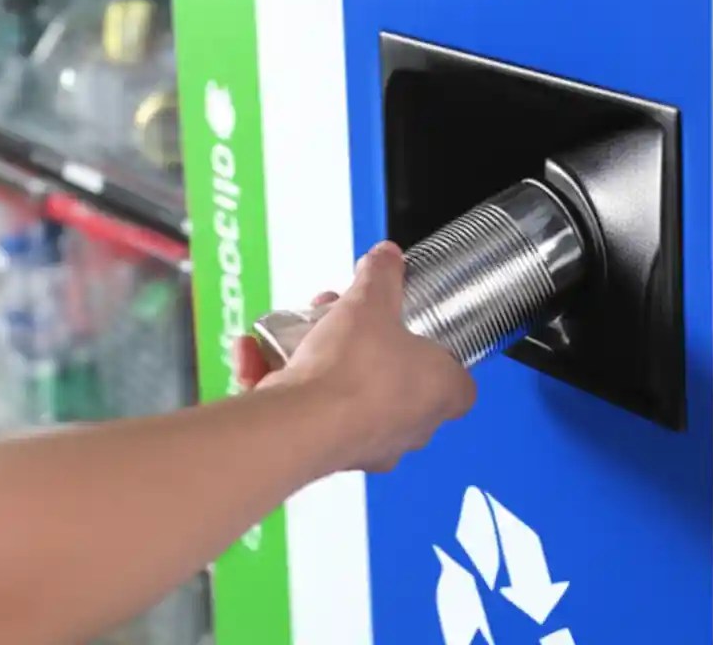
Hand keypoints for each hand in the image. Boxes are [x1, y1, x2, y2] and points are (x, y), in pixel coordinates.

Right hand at [232, 241, 476, 470]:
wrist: (301, 425)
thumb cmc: (353, 370)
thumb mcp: (371, 301)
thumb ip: (381, 275)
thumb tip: (386, 257)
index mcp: (440, 393)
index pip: (458, 381)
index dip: (438, 354)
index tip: (415, 332)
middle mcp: (410, 427)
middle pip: (395, 381)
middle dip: (365, 347)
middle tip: (345, 318)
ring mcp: (369, 445)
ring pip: (347, 398)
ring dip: (320, 363)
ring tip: (296, 334)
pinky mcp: (326, 455)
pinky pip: (306, 414)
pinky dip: (281, 386)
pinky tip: (255, 356)